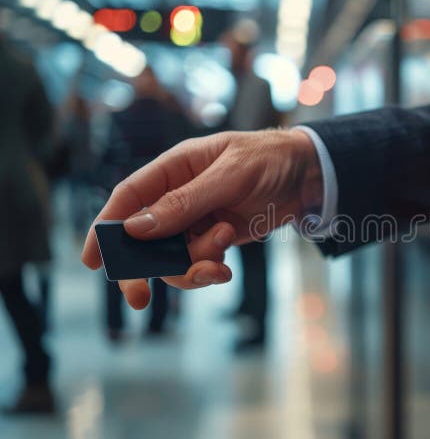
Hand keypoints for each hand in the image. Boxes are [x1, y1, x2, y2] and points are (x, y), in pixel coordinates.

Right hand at [82, 129, 320, 308]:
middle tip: (141, 297)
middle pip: (143, 238)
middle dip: (142, 268)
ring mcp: (197, 220)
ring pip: (173, 257)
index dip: (105, 228)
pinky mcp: (216, 238)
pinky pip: (199, 264)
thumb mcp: (230, 176)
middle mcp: (179, 196)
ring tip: (222, 252)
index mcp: (174, 168)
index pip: (128, 198)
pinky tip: (226, 268)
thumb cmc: (269, 160)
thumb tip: (136, 228)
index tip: (92, 260)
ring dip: (192, 265)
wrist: (309, 174)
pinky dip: (209, 271)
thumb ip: (186, 202)